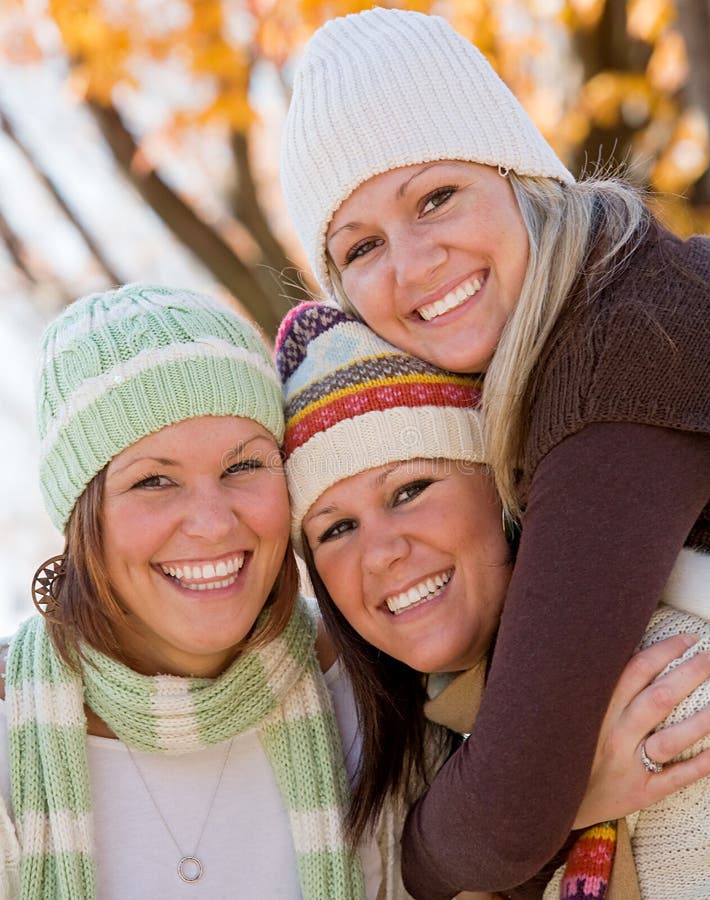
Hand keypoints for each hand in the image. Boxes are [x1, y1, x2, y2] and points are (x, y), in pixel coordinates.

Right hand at [573, 634, 709, 828]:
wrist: (543, 799)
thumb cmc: (560, 746)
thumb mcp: (566, 712)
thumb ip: (589, 685)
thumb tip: (613, 651)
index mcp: (596, 709)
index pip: (635, 670)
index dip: (664, 651)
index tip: (687, 639)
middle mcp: (613, 734)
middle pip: (659, 698)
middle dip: (691, 674)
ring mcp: (628, 765)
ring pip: (672, 740)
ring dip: (703, 720)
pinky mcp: (640, 792)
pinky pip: (675, 778)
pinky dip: (701, 764)